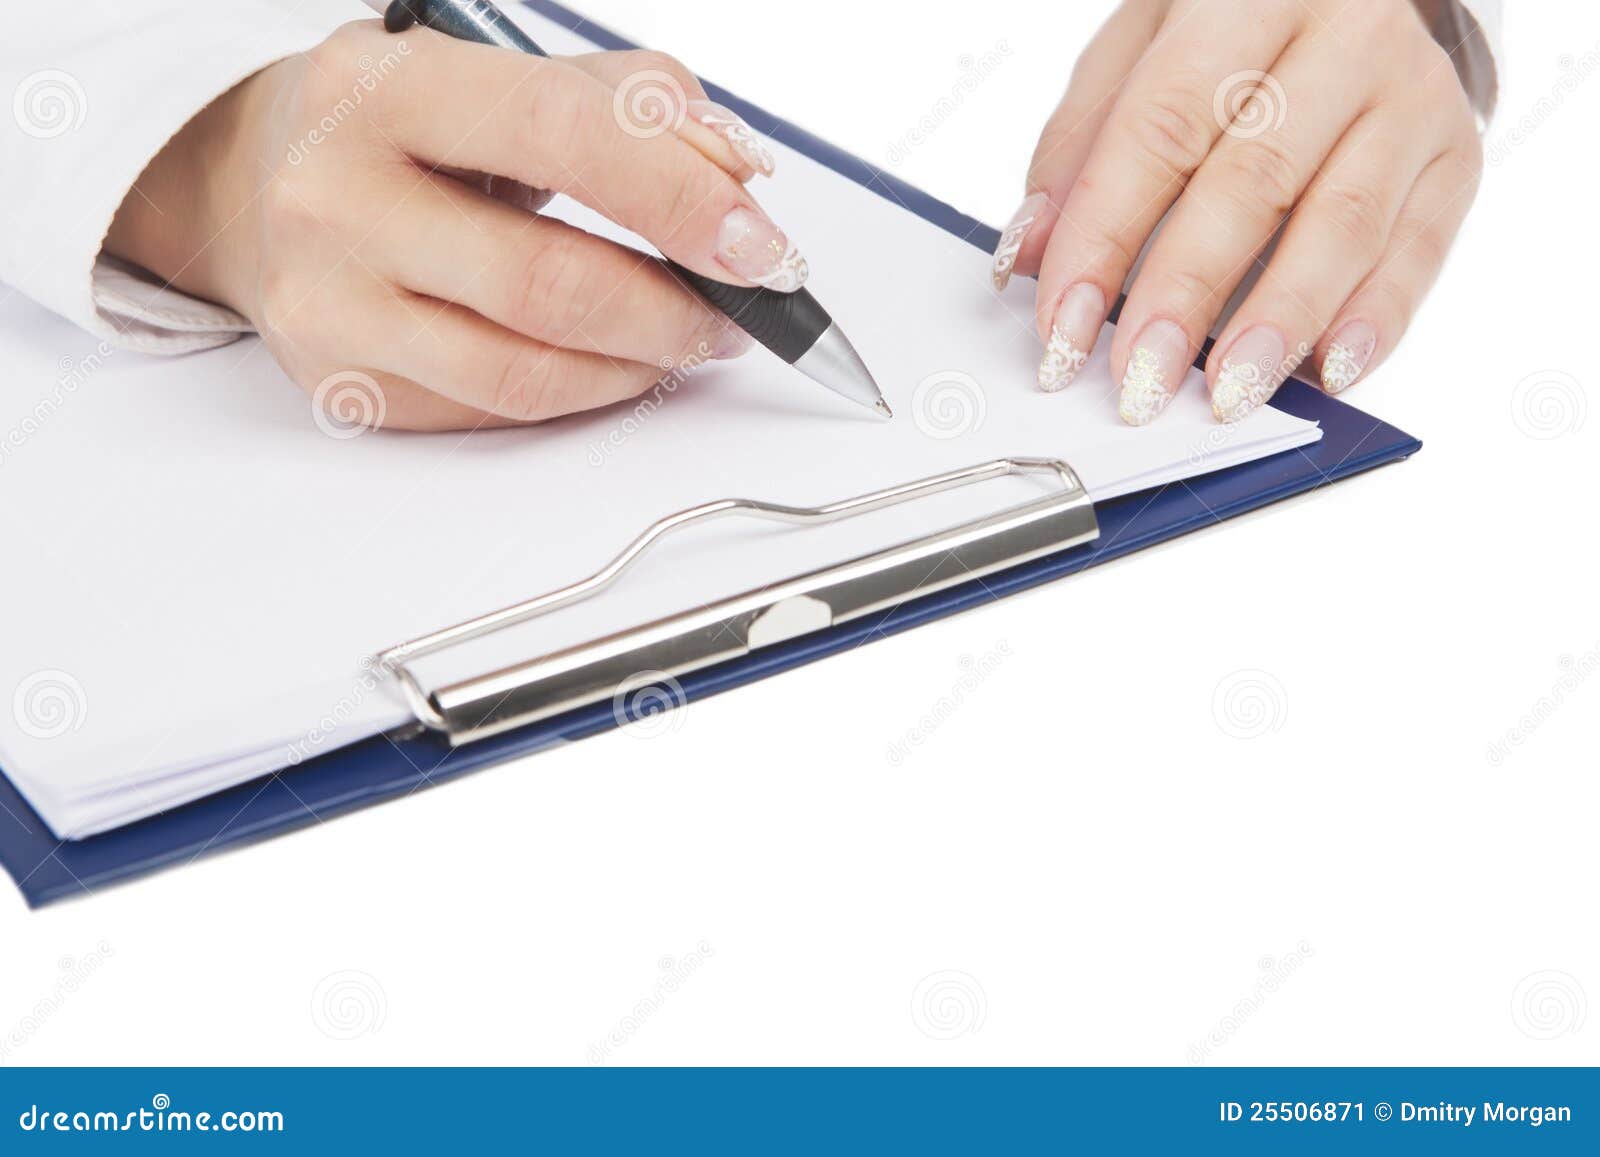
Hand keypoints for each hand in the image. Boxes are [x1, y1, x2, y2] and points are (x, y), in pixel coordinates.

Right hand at [106, 22, 795, 429]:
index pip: (562, 136)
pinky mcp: (343, 383)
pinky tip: (609, 363)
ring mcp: (329, 303)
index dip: (681, 198)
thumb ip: (630, 106)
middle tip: (739, 311)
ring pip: (525, 372)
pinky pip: (493, 410)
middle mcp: (335, 196)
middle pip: (547, 282)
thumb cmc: (405, 126)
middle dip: (674, 309)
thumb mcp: (504, 74)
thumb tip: (738, 176)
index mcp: (385, 87)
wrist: (260, 181)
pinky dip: (577, 393)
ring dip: (637, 366)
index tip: (762, 246)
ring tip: (687, 341)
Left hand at [991, 0, 1482, 423]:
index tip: (1064, 329)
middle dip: (1185, 295)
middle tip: (1139, 381)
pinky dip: (1374, 321)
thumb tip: (1031, 256)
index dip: (1103, 237)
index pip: (1160, 127)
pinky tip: (1329, 373)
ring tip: (1226, 394)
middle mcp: (1342, 34)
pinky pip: (1418, 250)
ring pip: (1344, 223)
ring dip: (1279, 323)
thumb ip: (1081, 146)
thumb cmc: (1230, 32)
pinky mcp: (1455, 156)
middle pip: (1253, 180)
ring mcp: (1411, 94)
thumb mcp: (1137, 52)